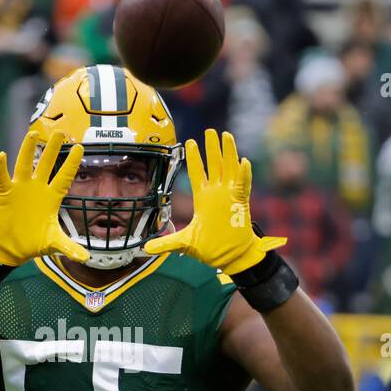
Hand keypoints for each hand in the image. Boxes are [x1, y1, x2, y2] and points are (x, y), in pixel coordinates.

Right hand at [0, 130, 87, 265]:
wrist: (10, 248)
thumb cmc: (32, 242)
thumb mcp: (53, 243)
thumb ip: (68, 247)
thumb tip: (86, 258)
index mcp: (52, 198)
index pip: (64, 177)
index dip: (72, 163)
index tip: (80, 148)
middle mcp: (37, 188)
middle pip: (46, 164)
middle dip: (53, 148)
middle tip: (60, 132)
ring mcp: (21, 188)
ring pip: (25, 164)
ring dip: (27, 150)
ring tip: (33, 134)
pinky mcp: (5, 193)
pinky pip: (2, 177)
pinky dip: (0, 167)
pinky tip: (1, 156)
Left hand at [144, 130, 282, 273]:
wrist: (230, 258)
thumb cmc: (211, 249)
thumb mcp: (185, 243)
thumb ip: (166, 243)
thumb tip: (145, 249)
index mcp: (203, 199)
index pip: (197, 174)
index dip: (194, 158)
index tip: (190, 142)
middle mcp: (216, 194)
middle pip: (214, 166)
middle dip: (212, 148)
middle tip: (210, 131)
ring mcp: (229, 197)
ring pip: (230, 170)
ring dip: (229, 153)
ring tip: (226, 136)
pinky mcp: (240, 204)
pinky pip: (243, 186)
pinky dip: (244, 175)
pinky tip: (244, 162)